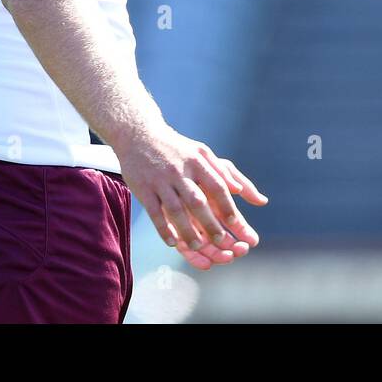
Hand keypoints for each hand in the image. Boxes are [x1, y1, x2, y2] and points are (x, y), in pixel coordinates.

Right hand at [116, 123, 267, 270]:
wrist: (139, 134)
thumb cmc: (178, 149)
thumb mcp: (203, 153)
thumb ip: (225, 172)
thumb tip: (243, 192)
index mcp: (198, 161)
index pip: (217, 186)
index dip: (227, 206)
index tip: (237, 224)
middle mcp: (179, 171)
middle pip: (197, 201)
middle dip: (210, 223)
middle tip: (221, 242)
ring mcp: (160, 180)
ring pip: (175, 210)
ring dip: (187, 230)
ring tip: (198, 246)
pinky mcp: (143, 189)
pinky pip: (154, 213)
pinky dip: (164, 229)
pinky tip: (173, 243)